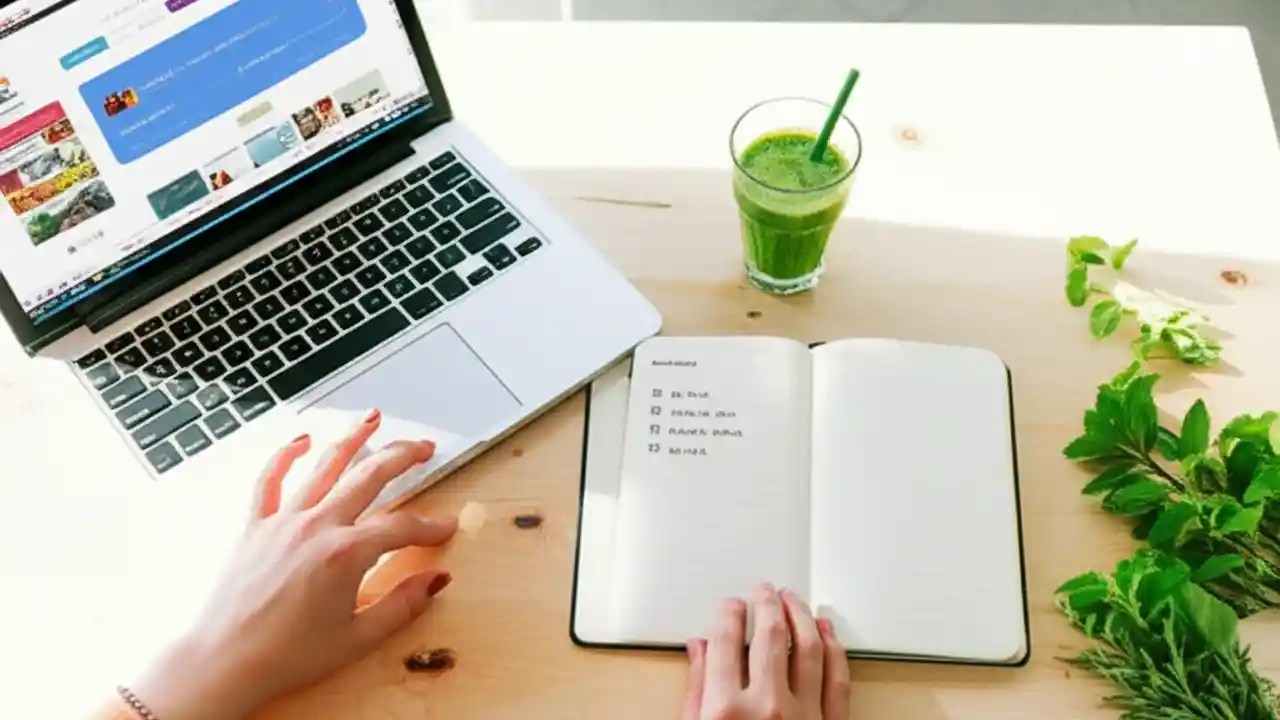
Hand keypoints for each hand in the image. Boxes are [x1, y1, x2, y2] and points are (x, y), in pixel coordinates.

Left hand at [131, 409, 457, 719]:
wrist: (224, 661)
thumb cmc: (286, 656)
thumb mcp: (357, 638)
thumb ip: (402, 605)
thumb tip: (436, 580)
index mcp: (346, 554)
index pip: (401, 527)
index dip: (430, 526)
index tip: (446, 527)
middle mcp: (316, 526)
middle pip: (370, 476)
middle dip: (404, 456)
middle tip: (425, 448)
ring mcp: (283, 521)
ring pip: (324, 465)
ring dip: (353, 438)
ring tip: (373, 417)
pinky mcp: (255, 526)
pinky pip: (269, 480)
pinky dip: (284, 455)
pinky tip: (301, 439)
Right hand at [682, 584, 850, 719]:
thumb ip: (696, 691)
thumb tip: (699, 650)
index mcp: (726, 710)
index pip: (727, 641)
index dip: (729, 614)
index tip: (732, 605)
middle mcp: (767, 708)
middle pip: (771, 635)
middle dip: (767, 603)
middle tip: (764, 591)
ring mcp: (803, 716)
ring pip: (809, 649)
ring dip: (801, 616)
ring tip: (793, 600)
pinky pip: (837, 679)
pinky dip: (833, 649)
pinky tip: (826, 632)